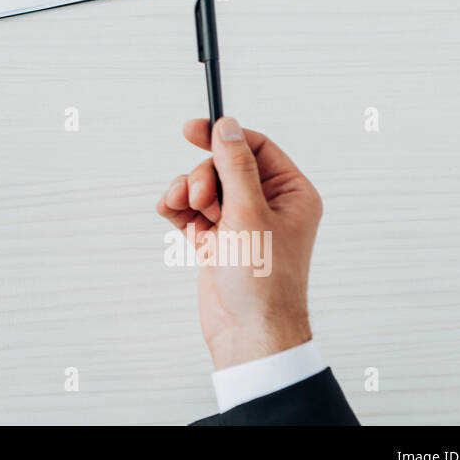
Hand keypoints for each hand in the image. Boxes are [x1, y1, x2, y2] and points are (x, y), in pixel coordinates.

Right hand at [157, 117, 320, 370]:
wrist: (248, 334)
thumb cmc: (263, 281)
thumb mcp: (250, 214)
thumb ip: (235, 166)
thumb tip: (226, 126)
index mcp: (290, 194)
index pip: (255, 148)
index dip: (223, 136)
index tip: (191, 129)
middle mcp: (266, 205)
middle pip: (223, 166)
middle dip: (204, 176)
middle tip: (199, 196)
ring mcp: (239, 223)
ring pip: (204, 187)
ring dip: (186, 192)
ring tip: (183, 209)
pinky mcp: (215, 241)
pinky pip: (189, 210)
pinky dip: (176, 208)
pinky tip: (169, 211)